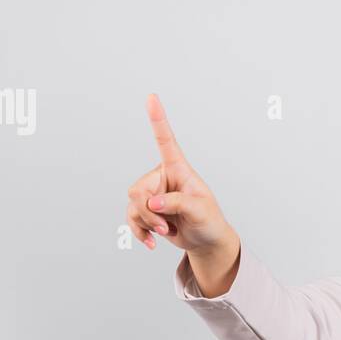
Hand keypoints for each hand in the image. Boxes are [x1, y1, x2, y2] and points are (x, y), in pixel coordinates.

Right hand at [126, 96, 240, 294]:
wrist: (205, 240)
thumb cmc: (209, 220)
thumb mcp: (201, 210)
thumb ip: (178, 203)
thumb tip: (152, 203)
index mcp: (178, 168)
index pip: (166, 141)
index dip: (158, 119)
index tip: (152, 97)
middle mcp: (161, 177)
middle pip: (138, 189)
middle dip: (149, 212)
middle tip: (166, 227)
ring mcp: (152, 193)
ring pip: (133, 205)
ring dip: (147, 224)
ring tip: (166, 232)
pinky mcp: (146, 209)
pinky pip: (132, 218)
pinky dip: (140, 232)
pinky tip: (152, 243)